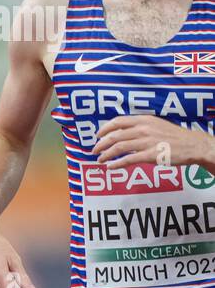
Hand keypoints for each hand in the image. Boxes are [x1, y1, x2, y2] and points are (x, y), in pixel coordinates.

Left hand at [93, 114, 214, 168]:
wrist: (193, 145)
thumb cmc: (174, 136)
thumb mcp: (156, 124)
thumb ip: (139, 126)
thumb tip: (121, 131)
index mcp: (144, 120)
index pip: (118, 121)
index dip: (104, 129)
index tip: (97, 135)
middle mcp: (143, 129)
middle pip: (115, 136)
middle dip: (101, 144)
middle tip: (94, 150)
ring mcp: (147, 142)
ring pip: (119, 148)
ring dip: (106, 154)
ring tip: (100, 159)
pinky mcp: (151, 155)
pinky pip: (128, 160)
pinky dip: (117, 164)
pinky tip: (110, 166)